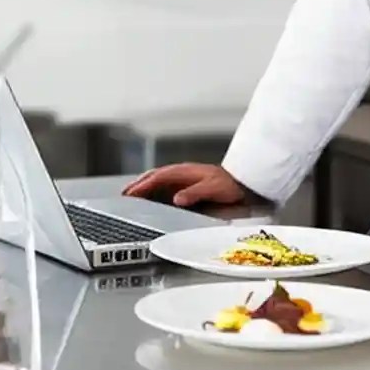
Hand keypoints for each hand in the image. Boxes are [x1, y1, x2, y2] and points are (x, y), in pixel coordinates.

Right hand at [121, 163, 246, 207]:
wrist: (244, 182)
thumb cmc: (231, 184)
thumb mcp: (213, 188)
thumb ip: (195, 193)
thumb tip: (177, 198)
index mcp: (184, 171)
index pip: (157, 178)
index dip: (142, 186)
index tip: (130, 194)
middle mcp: (182, 173)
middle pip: (154, 176)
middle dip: (138, 184)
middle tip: (125, 194)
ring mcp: (184, 178)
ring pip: (158, 180)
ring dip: (144, 186)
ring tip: (132, 195)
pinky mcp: (187, 184)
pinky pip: (166, 185)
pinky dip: (154, 190)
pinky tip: (151, 198)